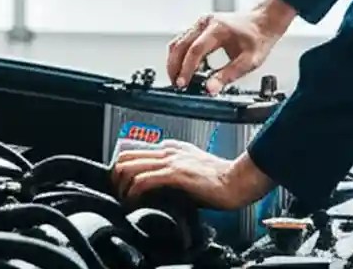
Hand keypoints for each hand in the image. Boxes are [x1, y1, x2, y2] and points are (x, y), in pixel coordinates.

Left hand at [111, 141, 273, 210]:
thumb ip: (175, 173)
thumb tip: (158, 189)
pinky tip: (135, 203)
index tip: (123, 188)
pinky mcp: (175, 173)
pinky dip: (133, 193)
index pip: (136, 153)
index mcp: (173, 148)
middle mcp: (168, 150)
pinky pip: (143, 180)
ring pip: (129, 167)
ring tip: (124, 201)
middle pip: (126, 156)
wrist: (236, 181)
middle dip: (116, 177)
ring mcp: (171, 160)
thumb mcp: (192, 170)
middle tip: (118, 194)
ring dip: (121, 187)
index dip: (124, 172)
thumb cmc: (220, 180)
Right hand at [168, 0, 296, 93]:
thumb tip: (210, 88)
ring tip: (180, 80)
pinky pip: (182, 41)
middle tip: (178, 86)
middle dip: (174, 67)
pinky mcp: (199, 27)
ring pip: (178, 43)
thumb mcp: (249, 61)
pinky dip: (180, 56)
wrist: (263, 22)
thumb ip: (229, 75)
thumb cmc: (258, 38)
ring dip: (175, 62)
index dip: (186, 69)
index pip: (195, 50)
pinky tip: (186, 70)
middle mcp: (206, 22)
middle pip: (180, 45)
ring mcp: (201, 23)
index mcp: (218, 28)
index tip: (182, 84)